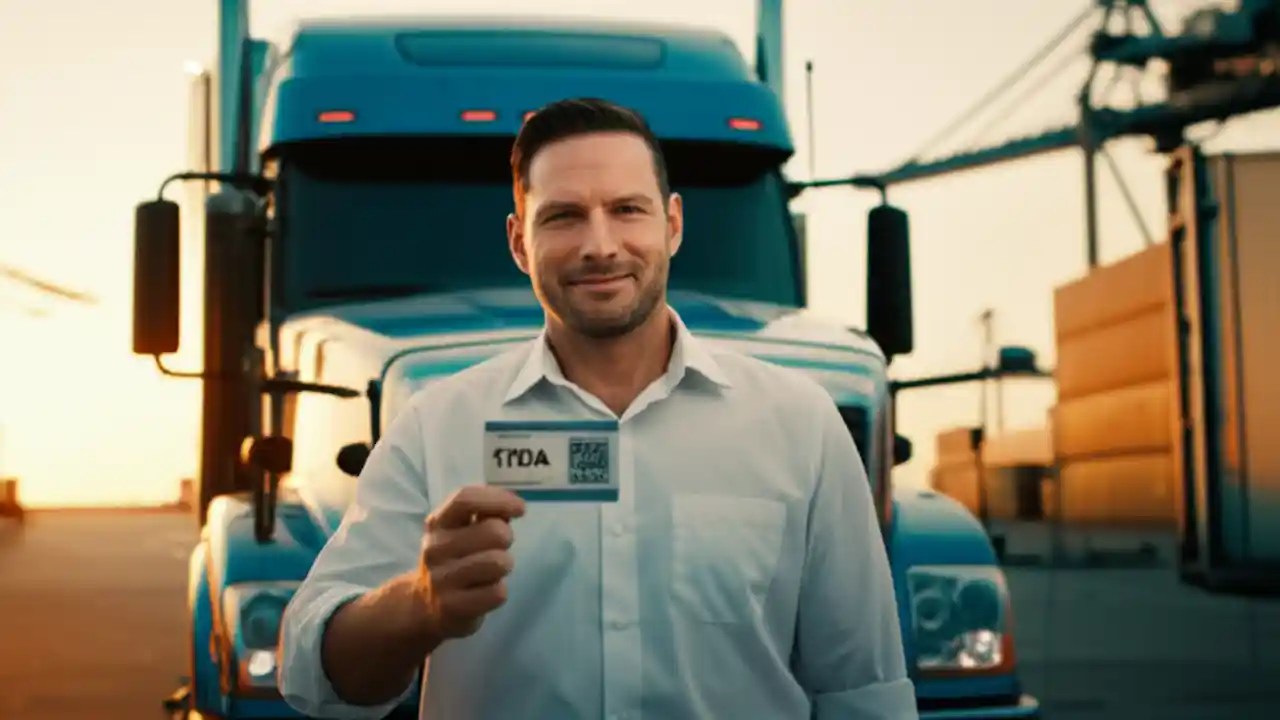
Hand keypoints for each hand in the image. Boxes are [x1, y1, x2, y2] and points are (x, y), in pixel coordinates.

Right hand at [417, 485, 525, 639]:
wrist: (422, 605)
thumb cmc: (455, 559)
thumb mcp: (461, 530)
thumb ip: (485, 514)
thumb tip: (513, 507)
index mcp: (438, 523)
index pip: (466, 499)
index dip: (498, 499)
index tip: (520, 508)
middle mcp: (436, 548)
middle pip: (494, 532)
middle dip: (507, 538)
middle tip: (498, 548)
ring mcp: (442, 579)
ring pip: (499, 562)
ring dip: (504, 565)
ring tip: (492, 571)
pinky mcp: (452, 607)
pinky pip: (498, 593)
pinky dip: (498, 592)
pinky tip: (484, 591)